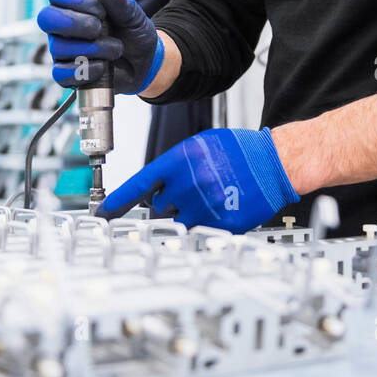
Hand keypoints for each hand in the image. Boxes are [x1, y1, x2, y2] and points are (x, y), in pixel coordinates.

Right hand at [36, 0, 164, 93]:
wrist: (144, 64)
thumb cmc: (133, 34)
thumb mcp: (134, 16)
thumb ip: (121, 2)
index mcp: (76, 5)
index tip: (100, 9)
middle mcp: (64, 26)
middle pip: (46, 18)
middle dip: (72, 23)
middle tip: (98, 27)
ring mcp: (62, 50)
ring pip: (58, 47)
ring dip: (90, 49)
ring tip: (115, 49)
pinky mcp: (67, 74)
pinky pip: (61, 73)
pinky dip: (84, 70)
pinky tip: (102, 67)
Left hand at [97, 127, 299, 233]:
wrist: (274, 163)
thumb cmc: (240, 151)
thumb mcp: (200, 145)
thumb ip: (174, 164)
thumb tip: (155, 182)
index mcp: (180, 161)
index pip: (138, 185)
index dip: (117, 201)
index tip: (103, 213)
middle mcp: (188, 185)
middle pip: (157, 206)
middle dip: (167, 201)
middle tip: (186, 192)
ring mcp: (204, 207)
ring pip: (177, 221)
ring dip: (186, 213)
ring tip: (206, 198)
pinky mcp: (219, 224)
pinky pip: (198, 230)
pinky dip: (203, 222)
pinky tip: (218, 207)